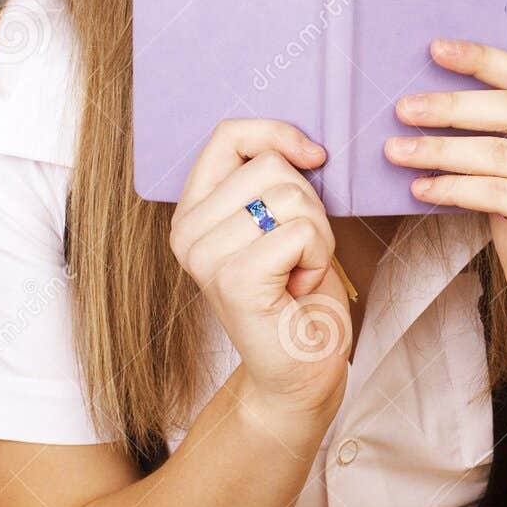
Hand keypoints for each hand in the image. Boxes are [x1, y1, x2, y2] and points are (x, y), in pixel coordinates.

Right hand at [169, 119, 349, 418]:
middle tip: (298, 252)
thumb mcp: (282, 222)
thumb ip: (273, 181)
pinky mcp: (235, 279)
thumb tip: (302, 145)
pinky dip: (318, 257)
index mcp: (193, 212)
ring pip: (291, 197)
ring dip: (317, 234)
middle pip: (271, 165)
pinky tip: (300, 288)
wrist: (299, 371)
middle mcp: (188, 232)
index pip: (229, 135)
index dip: (278, 134)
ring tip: (298, 272)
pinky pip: (301, 231)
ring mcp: (206, 257)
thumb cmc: (297, 297)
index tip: (313, 157)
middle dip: (309, 204)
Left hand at [383, 37, 506, 351]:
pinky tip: (422, 189)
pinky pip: (498, 192)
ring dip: (441, 150)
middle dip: (452, 107)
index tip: (436, 50)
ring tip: (398, 151)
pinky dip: (453, 188)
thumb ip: (503, 138)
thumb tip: (436, 101)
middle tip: (404, 107)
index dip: (483, 61)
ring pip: (501, 153)